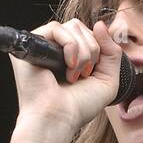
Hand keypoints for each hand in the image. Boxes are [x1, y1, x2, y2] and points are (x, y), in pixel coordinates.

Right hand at [9, 17, 124, 141]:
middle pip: (81, 27)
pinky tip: (68, 65)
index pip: (89, 32)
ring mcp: (43, 45)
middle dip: (92, 50)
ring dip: (83, 52)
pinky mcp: (31, 44)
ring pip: (72, 26)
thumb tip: (100, 24)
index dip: (98, 47)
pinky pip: (56, 28)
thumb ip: (112, 51)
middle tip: (84, 75)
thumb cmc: (79, 106)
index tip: (93, 72)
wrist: (58, 119)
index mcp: (71, 55)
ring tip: (74, 74)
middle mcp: (55, 48)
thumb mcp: (108, 79)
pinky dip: (70, 45)